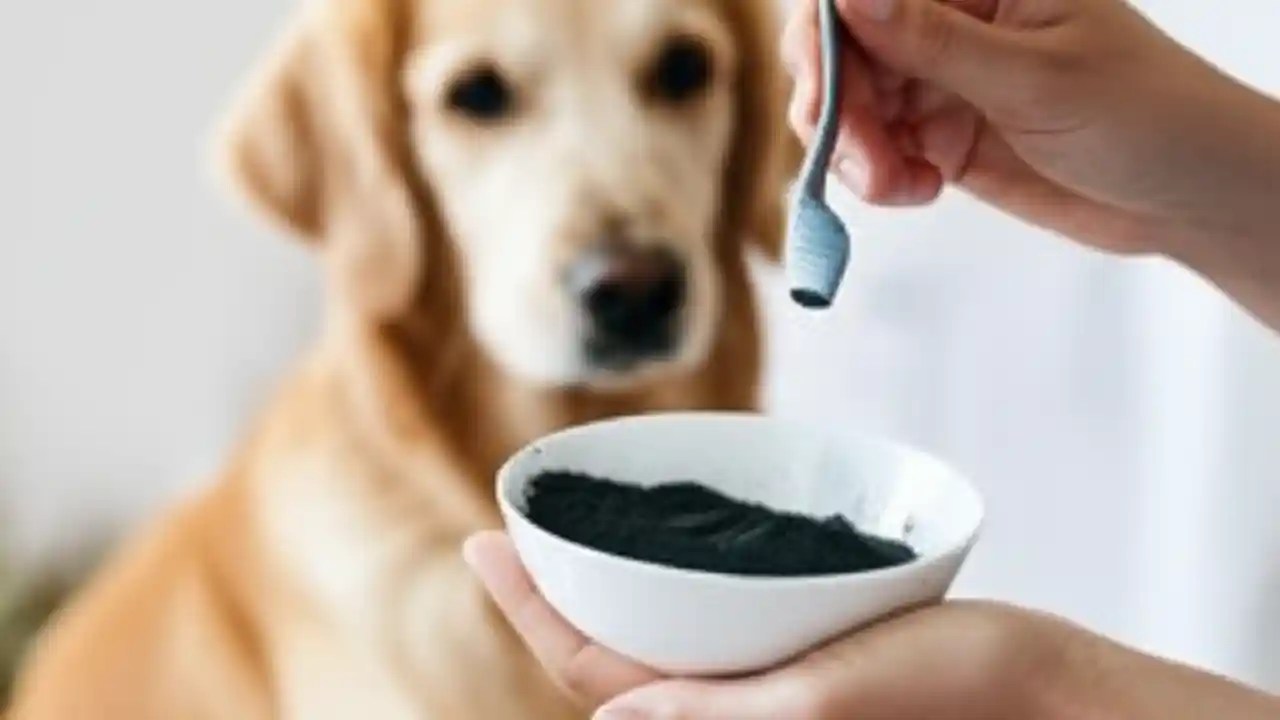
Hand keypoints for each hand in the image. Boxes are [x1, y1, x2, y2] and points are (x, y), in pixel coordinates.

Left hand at [464, 531, 1278, 719]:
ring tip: (563, 527)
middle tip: (505, 526)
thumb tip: (612, 718)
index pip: (593, 669)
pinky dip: (670, 578)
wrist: (1034, 683)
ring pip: (655, 632)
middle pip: (610, 648)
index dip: (527, 609)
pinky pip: (710, 616)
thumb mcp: (820, 704)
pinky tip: (662, 539)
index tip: (480, 541)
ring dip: (603, 583)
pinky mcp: (797, 645)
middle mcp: (732, 697)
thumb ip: (718, 716)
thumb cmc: (943, 694)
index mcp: (725, 718)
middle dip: (550, 593)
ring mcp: (761, 671)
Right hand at [782, 0, 1279, 261]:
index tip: (825, 85)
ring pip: (852, 104)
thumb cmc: (1144, 114)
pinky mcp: (941, 136)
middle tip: (856, 156)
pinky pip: (876, 151)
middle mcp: (953, 22)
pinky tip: (917, 191)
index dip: (830, 32)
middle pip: (846, 46)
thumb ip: (935, 40)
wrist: (1187, 196)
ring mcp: (943, 80)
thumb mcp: (1035, 76)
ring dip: (854, 150)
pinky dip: (878, 176)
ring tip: (897, 186)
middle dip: (836, 102)